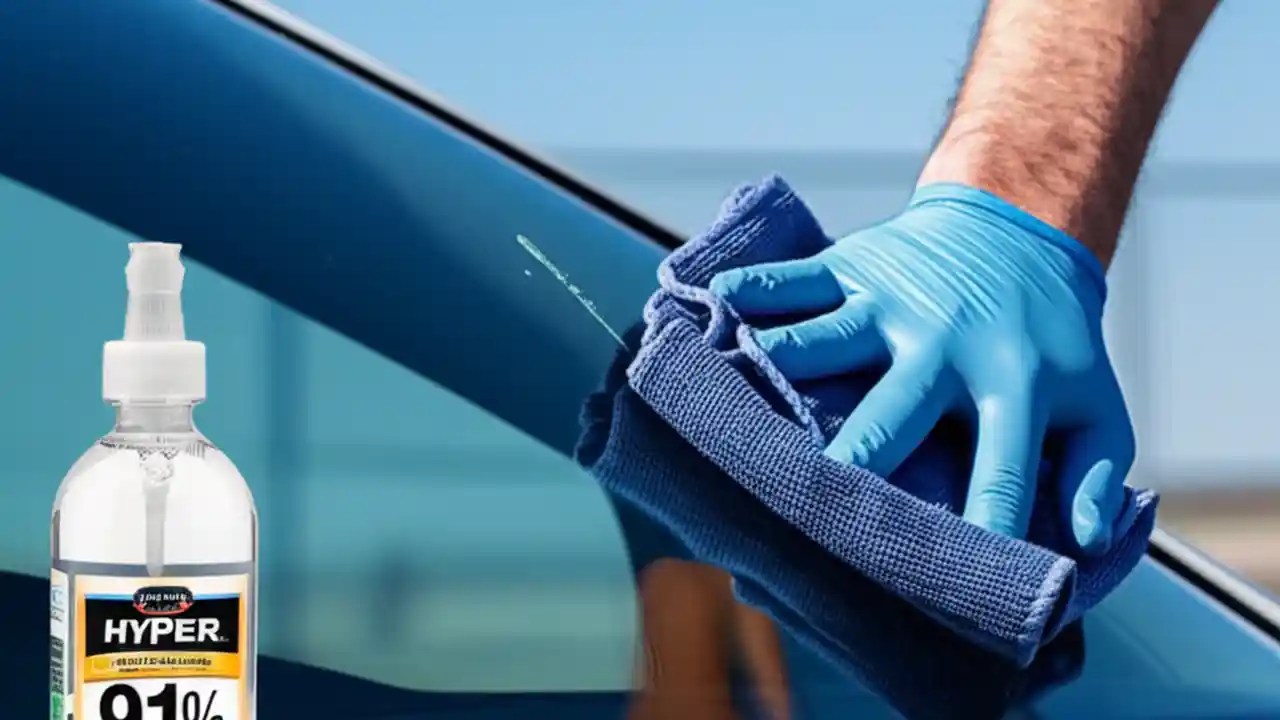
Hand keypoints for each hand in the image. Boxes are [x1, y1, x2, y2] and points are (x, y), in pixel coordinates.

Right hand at [709, 183, 1132, 554]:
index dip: (985, 523)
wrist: (1015, 229)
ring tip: (730, 393)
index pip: (1003, 467)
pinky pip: (796, 278)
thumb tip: (1082, 546)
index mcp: (1014, 384)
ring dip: (778, 365)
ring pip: (825, 340)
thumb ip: (1096, 474)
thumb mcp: (1098, 405)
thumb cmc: (1051, 340)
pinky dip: (752, 291)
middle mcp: (947, 344)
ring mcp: (892, 301)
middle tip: (811, 505)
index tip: (951, 583)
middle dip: (853, 461)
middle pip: (892, 412)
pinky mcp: (854, 266)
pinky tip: (714, 305)